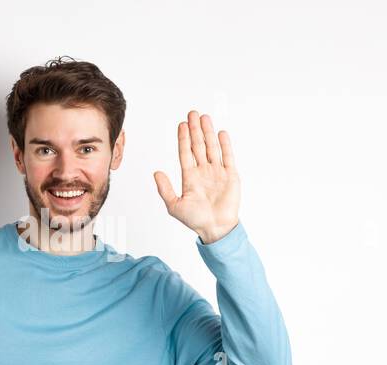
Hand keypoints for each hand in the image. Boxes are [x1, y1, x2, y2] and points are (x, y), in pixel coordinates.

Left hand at [153, 110, 240, 243]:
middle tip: (192, 113)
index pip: (185, 153)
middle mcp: (203, 171)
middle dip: (195, 130)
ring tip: (204, 118)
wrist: (216, 228)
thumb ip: (165, 189)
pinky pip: (228, 157)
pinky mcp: (231, 176)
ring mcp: (217, 172)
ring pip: (212, 148)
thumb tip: (156, 173)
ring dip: (208, 133)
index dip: (183, 138)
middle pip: (198, 146)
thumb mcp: (174, 205)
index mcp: (190, 177)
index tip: (181, 124)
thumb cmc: (195, 220)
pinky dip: (225, 145)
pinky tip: (221, 133)